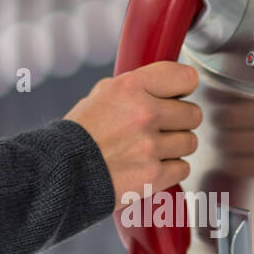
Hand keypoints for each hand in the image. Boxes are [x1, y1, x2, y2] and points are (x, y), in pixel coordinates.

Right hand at [65, 61, 201, 208]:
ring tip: (155, 148)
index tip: (179, 94)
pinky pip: (183, 168)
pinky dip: (171, 169)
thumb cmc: (79, 134)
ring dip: (176, 146)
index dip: (184, 87)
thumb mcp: (101, 94)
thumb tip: (164, 86)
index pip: (186, 77)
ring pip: (190, 142)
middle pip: (193, 114)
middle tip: (163, 127)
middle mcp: (144, 114)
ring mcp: (150, 147)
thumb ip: (135, 87)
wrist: (61, 172)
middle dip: (181, 120)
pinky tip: (153, 165)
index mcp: (131, 87)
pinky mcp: (153, 176)